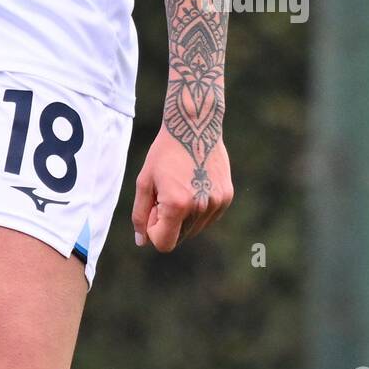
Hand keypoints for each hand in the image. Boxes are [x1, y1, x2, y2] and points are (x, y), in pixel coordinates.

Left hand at [132, 124, 232, 250]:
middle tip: (165, 192)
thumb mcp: (145, 181)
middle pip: (180, 237)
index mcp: (177, 204)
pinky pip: (209, 216)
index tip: (153, 208)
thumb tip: (142, 242)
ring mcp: (217, 203)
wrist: (195, 125)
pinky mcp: (227, 196)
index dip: (154, 230)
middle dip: (168, 221)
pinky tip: (194, 182)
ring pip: (195, 228)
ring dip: (184, 215)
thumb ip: (141, 214)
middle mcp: (200, 207)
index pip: (164, 243)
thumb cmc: (164, 152)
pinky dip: (198, 207)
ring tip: (180, 185)